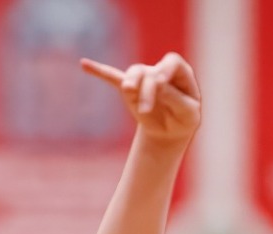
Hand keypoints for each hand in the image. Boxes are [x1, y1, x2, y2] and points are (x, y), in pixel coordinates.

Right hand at [79, 52, 200, 146]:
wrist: (169, 131)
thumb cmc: (183, 120)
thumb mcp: (188, 113)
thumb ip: (175, 98)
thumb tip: (157, 83)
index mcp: (179, 73)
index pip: (172, 62)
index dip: (166, 70)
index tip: (160, 83)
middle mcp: (160, 71)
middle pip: (150, 72)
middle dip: (147, 91)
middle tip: (144, 110)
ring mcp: (144, 79)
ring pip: (134, 73)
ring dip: (131, 83)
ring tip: (128, 90)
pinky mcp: (129, 89)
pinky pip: (113, 78)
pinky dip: (100, 72)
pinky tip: (84, 64)